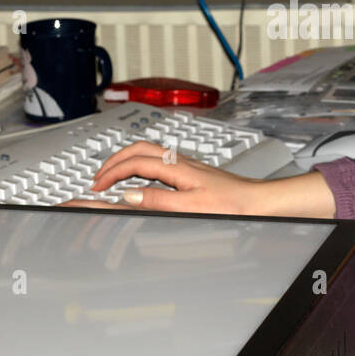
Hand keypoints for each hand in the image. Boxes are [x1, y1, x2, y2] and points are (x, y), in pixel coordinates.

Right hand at [75, 140, 265, 214]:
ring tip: (113, 175)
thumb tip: (130, 195)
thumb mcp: (192, 207)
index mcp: (177, 167)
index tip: (97, 186)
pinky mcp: (191, 171)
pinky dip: (141, 166)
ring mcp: (186, 164)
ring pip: (148, 151)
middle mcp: (180, 161)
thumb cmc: (232, 204)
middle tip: (98, 177)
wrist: (257, 201)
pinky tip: (142, 179)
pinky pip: (158, 160)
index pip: (134, 163)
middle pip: (138, 148)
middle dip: (114, 160)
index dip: (112, 173)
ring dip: (126, 160)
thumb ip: (160, 200)